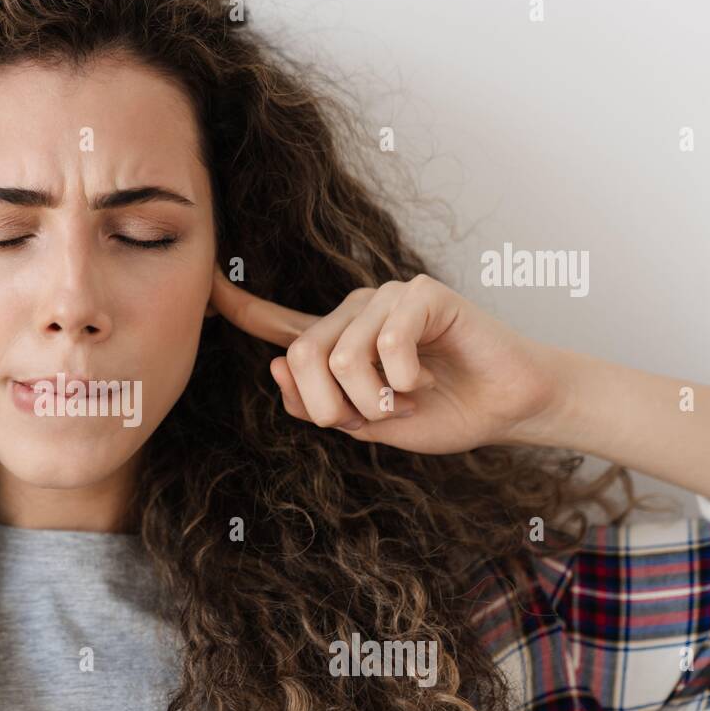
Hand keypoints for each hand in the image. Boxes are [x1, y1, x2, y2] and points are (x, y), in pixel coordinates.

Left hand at [210, 268, 559, 453]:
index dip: (237, 306)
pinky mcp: (423, 293)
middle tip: (373, 417)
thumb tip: (278, 364)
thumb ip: (317, 404)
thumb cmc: (440, 412)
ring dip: (376, 397)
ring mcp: (387, 298)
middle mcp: (353, 313)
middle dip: (331, 405)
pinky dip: (405, 378)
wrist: (505, 410)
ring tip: (410, 397)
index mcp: (335, 342)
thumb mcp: (366, 424)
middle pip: (303, 355)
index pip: (275, 322)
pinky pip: (387, 341)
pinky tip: (426, 379)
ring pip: (343, 356)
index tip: (203, 286)